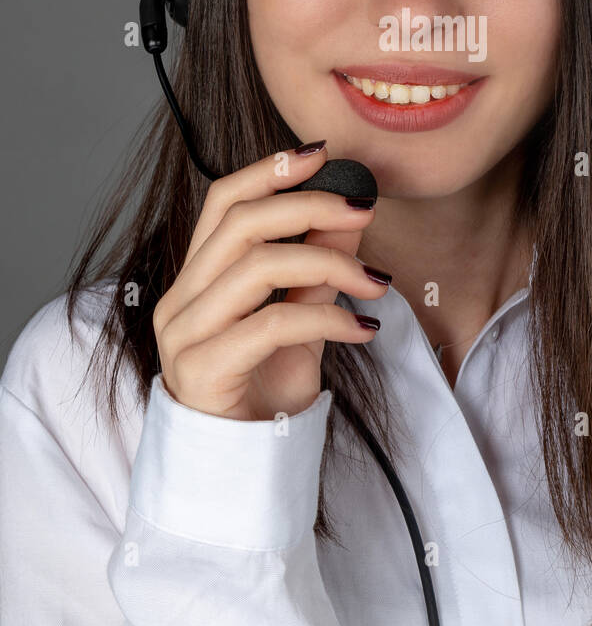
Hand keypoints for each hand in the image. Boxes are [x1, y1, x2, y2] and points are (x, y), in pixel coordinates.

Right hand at [152, 145, 388, 420]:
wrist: (243, 470)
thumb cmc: (266, 392)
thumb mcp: (303, 321)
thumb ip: (319, 269)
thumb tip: (353, 211)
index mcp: (198, 277)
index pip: (222, 201)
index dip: (268, 169)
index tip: (321, 154)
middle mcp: (182, 299)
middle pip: (240, 223)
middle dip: (308, 205)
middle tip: (365, 208)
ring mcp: (185, 334)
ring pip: (255, 266)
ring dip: (328, 263)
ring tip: (375, 281)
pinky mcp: (203, 370)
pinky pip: (271, 324)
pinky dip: (327, 317)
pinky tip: (363, 327)